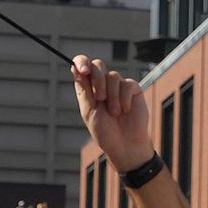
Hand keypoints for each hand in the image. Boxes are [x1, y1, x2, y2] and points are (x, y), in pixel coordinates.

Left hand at [71, 57, 156, 173]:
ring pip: (113, 76)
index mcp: (88, 88)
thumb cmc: (105, 131)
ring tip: (114, 113)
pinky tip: (125, 111)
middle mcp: (103, 84)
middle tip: (100, 99)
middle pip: (98, 65)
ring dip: (112, 97)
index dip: (82, 62)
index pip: (82, 65)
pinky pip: (127, 84)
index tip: (84, 70)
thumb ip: (84, 89)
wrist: (125, 144)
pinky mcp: (133, 90)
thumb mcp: (89, 111)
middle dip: (98, 80)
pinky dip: (124, 99)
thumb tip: (74, 67)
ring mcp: (118, 86)